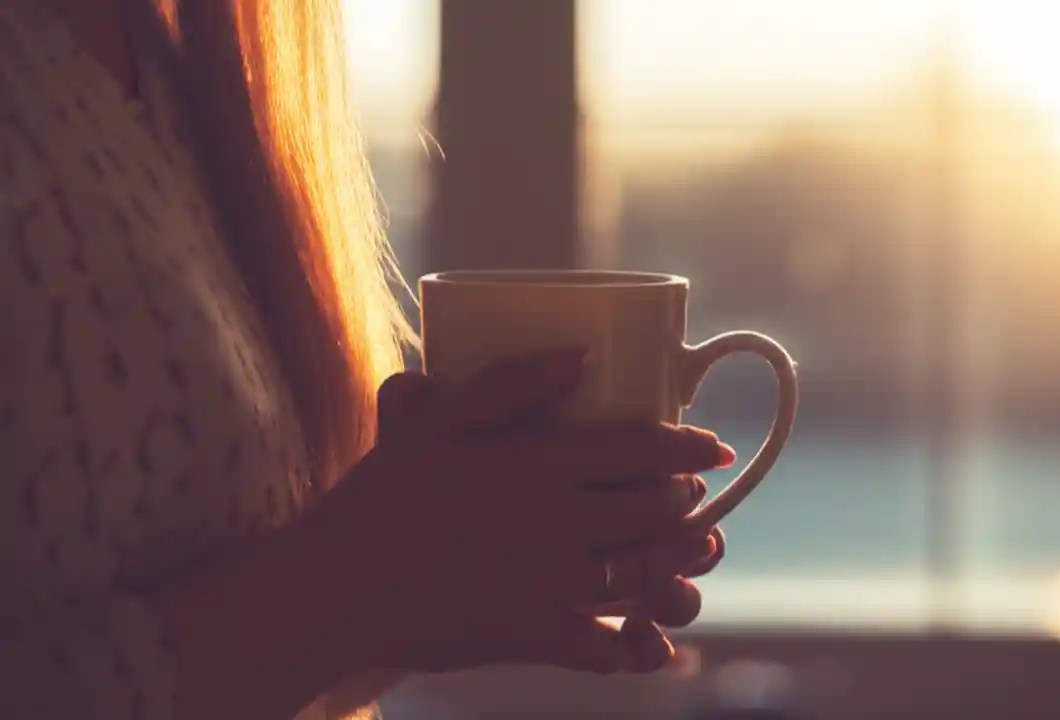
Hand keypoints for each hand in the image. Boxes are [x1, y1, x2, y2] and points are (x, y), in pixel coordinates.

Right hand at [359, 350, 731, 674]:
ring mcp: (551, 588)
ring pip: (648, 574)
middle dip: (686, 499)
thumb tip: (582, 355)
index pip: (640, 449)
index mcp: (536, 465)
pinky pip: (607, 647)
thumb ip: (513, 384)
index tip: (714, 448)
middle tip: (691, 493)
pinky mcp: (534, 639)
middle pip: (656, 510)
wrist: (333, 590)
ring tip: (695, 550)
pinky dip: (640, 646)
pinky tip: (657, 642)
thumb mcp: (436, 422)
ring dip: (682, 560)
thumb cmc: (381, 497)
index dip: (688, 447)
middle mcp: (557, 526)